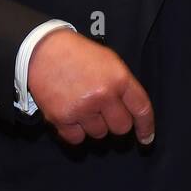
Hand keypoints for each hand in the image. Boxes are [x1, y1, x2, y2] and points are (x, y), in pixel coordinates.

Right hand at [28, 28, 155, 146]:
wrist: (45, 51)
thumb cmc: (79, 55)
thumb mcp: (110, 62)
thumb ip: (123, 86)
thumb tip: (131, 111)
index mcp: (119, 79)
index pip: (141, 109)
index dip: (146, 127)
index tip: (146, 138)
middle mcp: (103, 95)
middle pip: (121, 128)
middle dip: (116, 123)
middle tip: (105, 112)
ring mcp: (82, 108)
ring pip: (99, 134)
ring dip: (94, 125)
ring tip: (84, 106)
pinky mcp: (61, 118)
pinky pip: (77, 139)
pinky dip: (76, 132)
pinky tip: (72, 115)